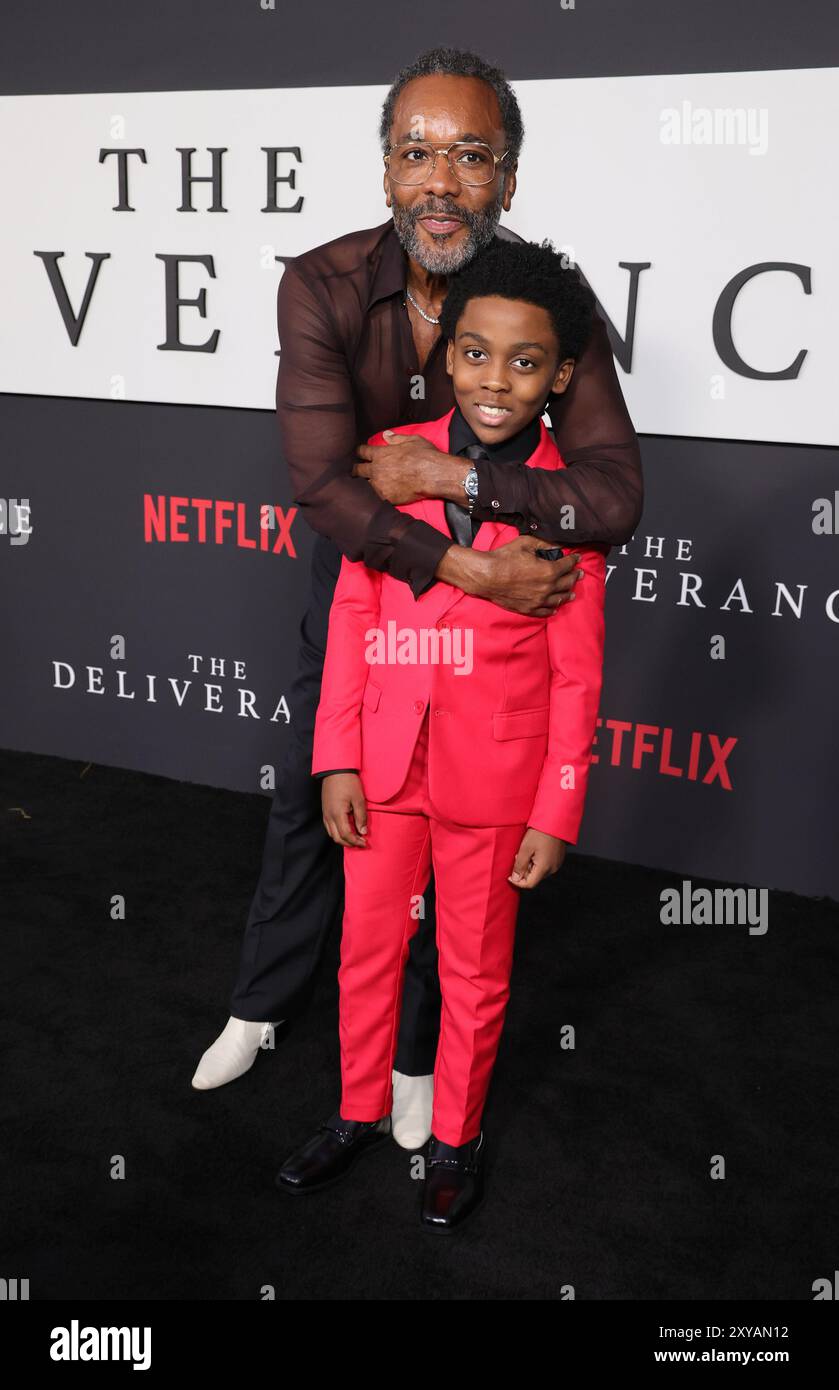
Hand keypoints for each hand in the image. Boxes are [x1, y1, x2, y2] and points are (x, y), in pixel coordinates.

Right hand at [321, 773, 367, 847]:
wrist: (336, 770)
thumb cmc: (348, 782)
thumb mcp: (359, 799)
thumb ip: (361, 817)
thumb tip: (363, 832)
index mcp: (337, 814)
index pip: (346, 835)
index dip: (355, 841)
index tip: (365, 842)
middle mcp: (329, 817)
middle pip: (337, 838)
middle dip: (349, 843)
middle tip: (361, 843)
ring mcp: (325, 814)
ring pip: (332, 834)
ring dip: (343, 839)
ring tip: (354, 838)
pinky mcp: (325, 811)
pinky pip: (329, 827)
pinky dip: (337, 833)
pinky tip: (346, 830)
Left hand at [353, 432, 466, 504]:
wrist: (432, 475)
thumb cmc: (424, 455)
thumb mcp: (412, 440)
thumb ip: (396, 438)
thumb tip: (386, 434)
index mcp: (380, 454)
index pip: (362, 451)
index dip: (360, 452)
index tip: (359, 453)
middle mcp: (376, 469)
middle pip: (358, 469)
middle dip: (357, 469)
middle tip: (356, 471)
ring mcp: (380, 484)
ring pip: (365, 485)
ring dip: (367, 483)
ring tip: (366, 485)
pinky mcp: (386, 497)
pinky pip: (376, 497)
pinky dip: (376, 496)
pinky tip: (377, 496)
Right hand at [438, 535, 582, 616]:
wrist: (486, 576)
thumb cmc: (504, 558)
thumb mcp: (525, 544)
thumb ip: (544, 544)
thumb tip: (557, 546)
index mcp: (549, 571)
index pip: (567, 565)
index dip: (574, 560)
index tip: (577, 558)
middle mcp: (547, 588)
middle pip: (567, 583)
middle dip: (575, 577)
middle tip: (579, 574)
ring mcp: (538, 601)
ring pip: (559, 599)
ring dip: (567, 594)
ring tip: (572, 592)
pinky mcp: (528, 609)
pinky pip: (545, 611)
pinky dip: (553, 609)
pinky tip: (555, 607)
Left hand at [509, 828, 566, 888]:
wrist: (555, 821)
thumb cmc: (540, 832)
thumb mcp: (525, 848)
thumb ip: (520, 865)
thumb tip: (516, 878)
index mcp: (544, 868)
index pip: (529, 884)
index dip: (517, 882)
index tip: (510, 876)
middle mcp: (552, 869)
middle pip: (534, 878)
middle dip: (523, 871)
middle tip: (518, 856)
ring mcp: (556, 864)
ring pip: (539, 872)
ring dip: (530, 866)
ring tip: (527, 852)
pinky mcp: (557, 859)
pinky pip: (545, 866)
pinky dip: (537, 863)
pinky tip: (534, 851)